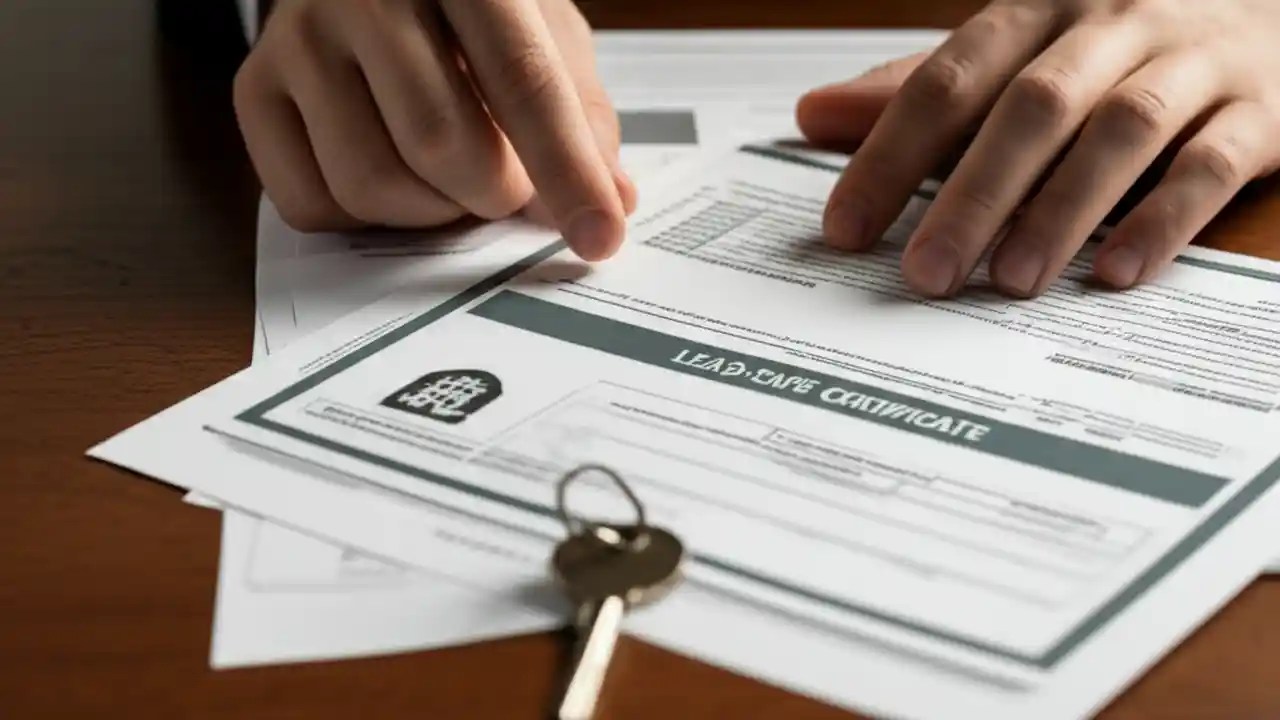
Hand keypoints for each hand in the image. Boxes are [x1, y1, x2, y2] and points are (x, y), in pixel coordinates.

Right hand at [233, 0, 634, 259]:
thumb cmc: (470, 12)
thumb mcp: (544, 34)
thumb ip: (581, 114)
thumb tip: (611, 200)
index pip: (523, 80)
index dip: (566, 170)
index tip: (598, 236)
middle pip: (440, 143)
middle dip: (492, 195)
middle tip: (504, 187)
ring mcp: (298, 37)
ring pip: (372, 184)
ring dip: (429, 213)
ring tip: (447, 179)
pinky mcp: (254, 88)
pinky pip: (310, 204)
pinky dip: (365, 220)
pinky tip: (390, 176)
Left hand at [797, 0, 1279, 296]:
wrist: (1264, 6)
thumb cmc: (1112, 44)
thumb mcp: (1011, 54)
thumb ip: (919, 90)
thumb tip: (814, 116)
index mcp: (1036, 10)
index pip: (947, 81)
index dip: (889, 155)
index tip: (845, 228)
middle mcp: (1110, 25)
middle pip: (1029, 109)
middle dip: (971, 196)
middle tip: (925, 274)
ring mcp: (1189, 62)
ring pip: (1120, 132)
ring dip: (1060, 211)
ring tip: (1010, 281)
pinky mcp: (1260, 109)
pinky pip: (1211, 163)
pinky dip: (1164, 220)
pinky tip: (1116, 274)